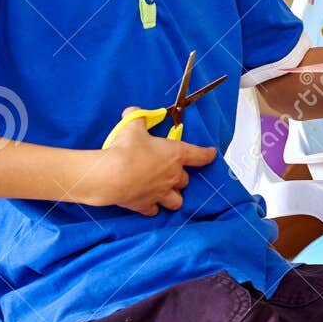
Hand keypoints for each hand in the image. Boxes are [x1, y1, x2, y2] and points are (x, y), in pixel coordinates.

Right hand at [87, 113, 216, 215]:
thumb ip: (137, 118)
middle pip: (185, 180)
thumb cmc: (126, 150)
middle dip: (180, 178)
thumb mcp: (132, 128)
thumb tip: (133, 111)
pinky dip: (153, 208)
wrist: (111, 176)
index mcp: (176, 155)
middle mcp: (173, 176)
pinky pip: (155, 210)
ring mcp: (161, 193)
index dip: (208, 154)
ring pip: (177, 201)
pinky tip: (148, 203)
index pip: (201, 155)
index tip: (211, 154)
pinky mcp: (146, 206)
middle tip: (170, 173)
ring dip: (174, 197)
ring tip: (166, 193)